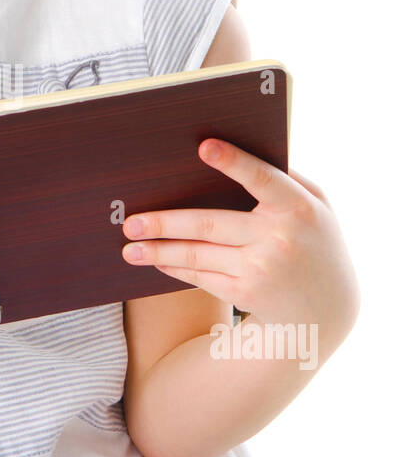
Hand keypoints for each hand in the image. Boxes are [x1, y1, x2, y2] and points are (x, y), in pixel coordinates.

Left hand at [121, 138, 360, 345]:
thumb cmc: (313, 242)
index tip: (204, 147)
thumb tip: (235, 151)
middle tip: (130, 221)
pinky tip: (154, 259)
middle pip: (211, 224)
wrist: (326, 309)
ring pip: (198, 255)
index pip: (264, 180)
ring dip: (158, 251)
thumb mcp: (316, 207)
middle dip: (166, 223)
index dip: (235, 163)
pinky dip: (175, 267)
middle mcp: (280, 238)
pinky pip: (201, 276)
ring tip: (129, 247)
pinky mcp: (246, 293)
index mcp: (299, 207)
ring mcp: (261, 269)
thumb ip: (284, 179)